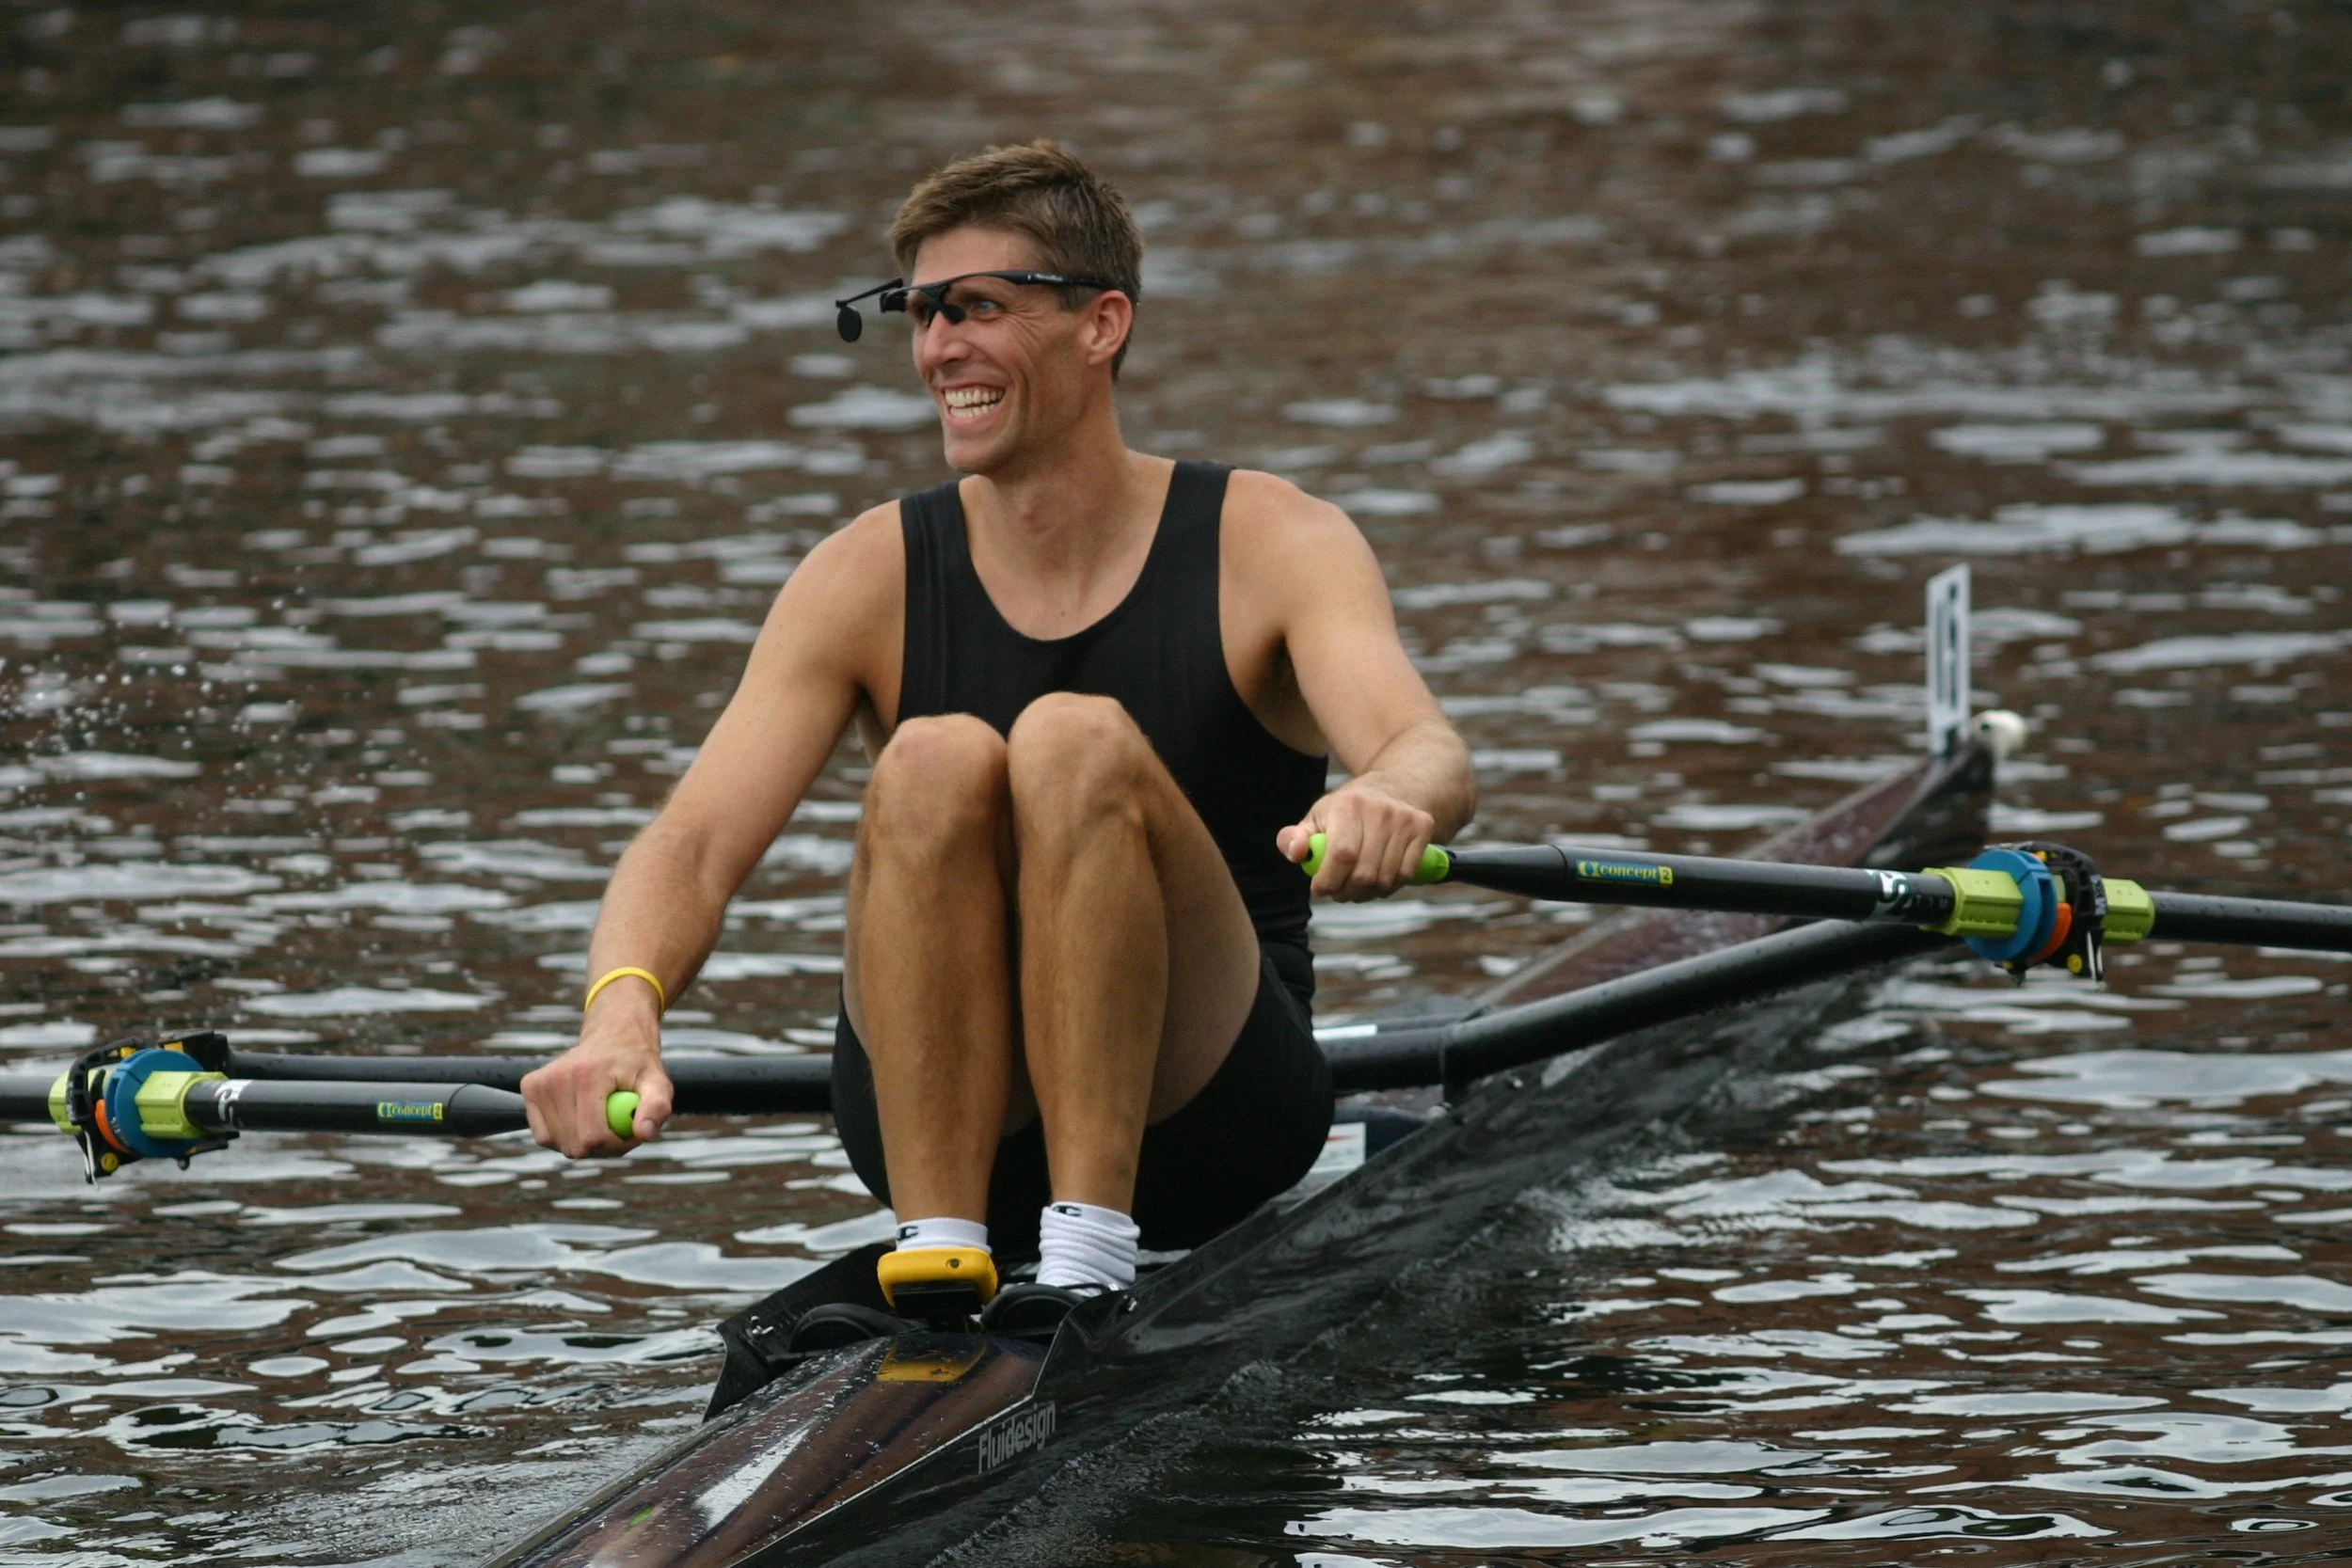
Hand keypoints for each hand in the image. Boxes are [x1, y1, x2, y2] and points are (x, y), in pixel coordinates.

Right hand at [521, 987, 674, 1157]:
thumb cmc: (637, 1064)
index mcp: (588, 1075)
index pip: (593, 1136)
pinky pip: (544, 1136)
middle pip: (575, 1145)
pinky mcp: (529, 1087)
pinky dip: (564, 1136)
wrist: (613, 1035)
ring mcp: (538, 1083)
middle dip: (602, 1146)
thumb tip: (643, 1133)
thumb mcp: (658, 1082)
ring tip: (601, 1119)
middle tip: (619, 1127)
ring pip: (558, 1144)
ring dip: (583, 1143)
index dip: (615, 1146)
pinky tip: (581, 1117)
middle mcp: (557, 1078)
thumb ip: (657, 1107)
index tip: (630, 1136)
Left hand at [1277, 782, 1435, 901]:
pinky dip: (1388, 888)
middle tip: (1337, 893)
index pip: (1341, 854)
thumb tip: (1297, 852)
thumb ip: (1294, 838)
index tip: (1320, 890)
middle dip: (1345, 892)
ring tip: (1354, 889)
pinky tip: (1376, 884)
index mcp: (1347, 805)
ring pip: (1385, 878)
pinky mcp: (1423, 827)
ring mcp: (1404, 819)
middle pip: (1364, 872)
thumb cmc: (1345, 811)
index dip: (1329, 880)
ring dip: (1366, 894)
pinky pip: (1405, 874)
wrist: (1391, 787)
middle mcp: (1379, 810)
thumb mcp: (1316, 817)